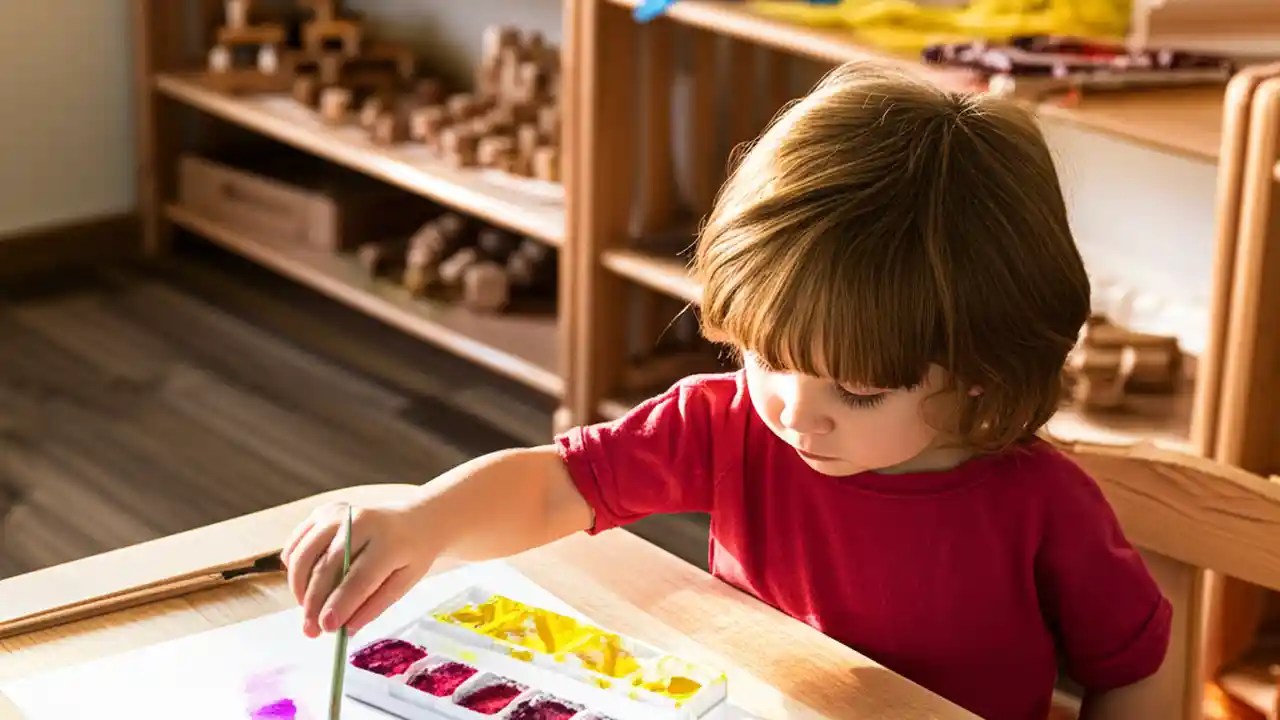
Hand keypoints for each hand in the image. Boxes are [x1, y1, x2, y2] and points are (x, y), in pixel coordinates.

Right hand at [281, 498, 439, 637]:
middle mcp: (359, 521)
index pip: (359, 578)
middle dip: (314, 604)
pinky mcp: (322, 512)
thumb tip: (345, 630)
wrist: (413, 517)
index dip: (340, 605)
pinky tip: (304, 585)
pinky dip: (293, 568)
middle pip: (326, 567)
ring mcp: (337, 513)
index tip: (326, 628)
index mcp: (388, 541)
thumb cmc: (411, 553)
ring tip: (307, 611)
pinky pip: (297, 544)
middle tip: (310, 631)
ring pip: (303, 555)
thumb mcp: (405, 582)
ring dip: (299, 589)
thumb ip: (375, 606)